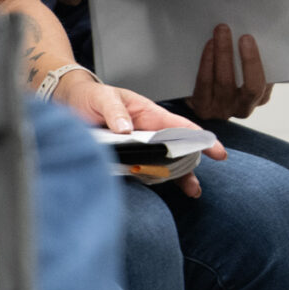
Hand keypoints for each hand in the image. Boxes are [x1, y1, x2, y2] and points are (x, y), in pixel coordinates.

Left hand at [56, 71, 227, 197]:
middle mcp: (148, 131)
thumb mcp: (102, 99)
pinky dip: (154, 179)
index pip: (179, 126)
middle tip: (199, 184)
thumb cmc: (91, 97)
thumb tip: (126, 129)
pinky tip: (163, 189)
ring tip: (192, 192)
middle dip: (191, 165)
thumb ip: (114, 112)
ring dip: (177, 176)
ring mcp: (139, 146)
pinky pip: (143, 169)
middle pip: (177, 148)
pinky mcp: (126, 157)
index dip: (200, 138)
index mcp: (148, 114)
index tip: (217, 151)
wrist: (71, 104)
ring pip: (164, 161)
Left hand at [186, 25, 271, 121]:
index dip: (259, 64)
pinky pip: (205, 82)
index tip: (255, 42)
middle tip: (245, 36)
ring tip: (222, 31)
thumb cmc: (227, 74)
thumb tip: (253, 37)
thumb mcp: (243, 71)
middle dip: (250, 60)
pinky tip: (209, 45)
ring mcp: (222, 110)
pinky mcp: (203, 107)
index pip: (264, 84)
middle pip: (251, 87)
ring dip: (225, 53)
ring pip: (226, 81)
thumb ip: (250, 60)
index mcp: (260, 98)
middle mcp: (243, 108)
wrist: (196, 97)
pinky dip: (208, 61)